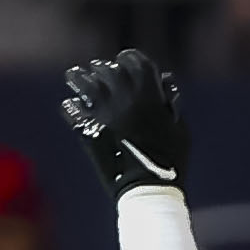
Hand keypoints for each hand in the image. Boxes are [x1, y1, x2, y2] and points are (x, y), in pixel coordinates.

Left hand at [59, 49, 190, 197]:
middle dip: (102, 68)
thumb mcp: (179, 130)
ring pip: (85, 86)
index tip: (122, 60)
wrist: (148, 190)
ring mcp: (104, 115)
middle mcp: (125, 100)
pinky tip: (70, 105)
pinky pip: (73, 111)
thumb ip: (171, 103)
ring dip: (79, 79)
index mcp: (149, 96)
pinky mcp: (89, 131)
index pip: (135, 62)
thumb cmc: (170, 162)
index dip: (128, 58)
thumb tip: (164, 81)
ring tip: (74, 76)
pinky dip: (71, 107)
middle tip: (96, 69)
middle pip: (107, 70)